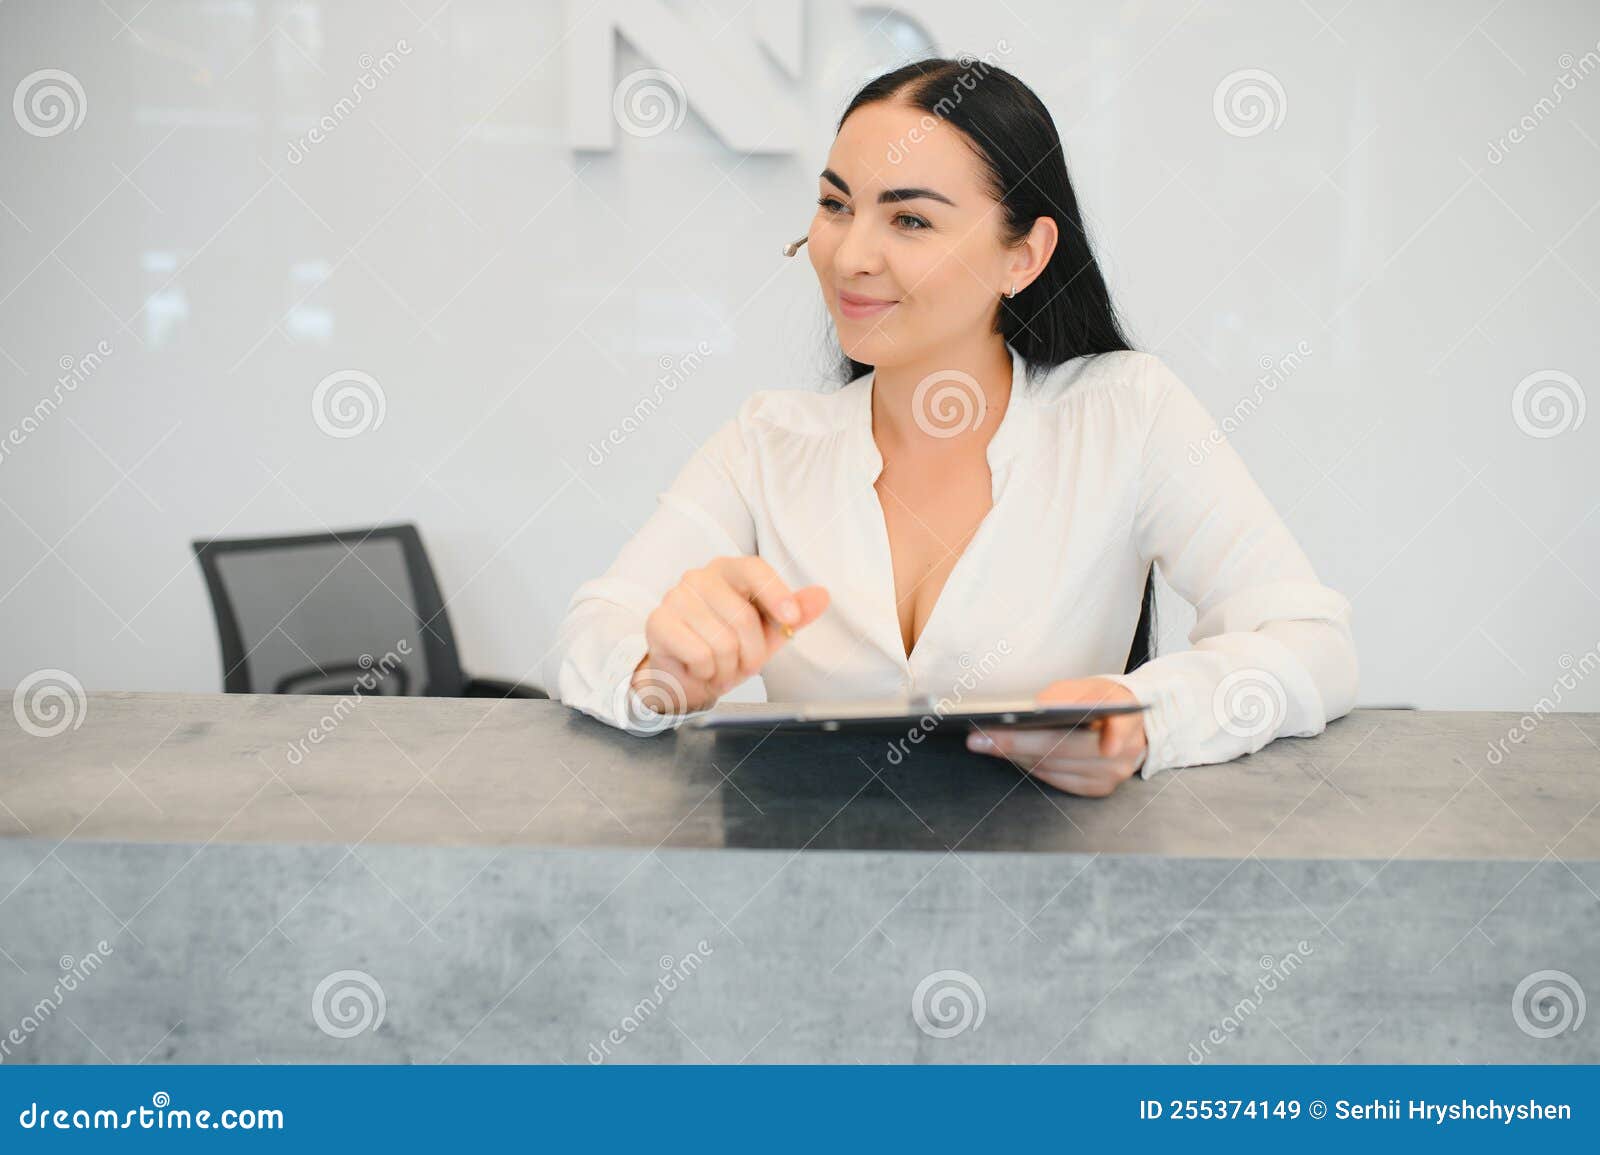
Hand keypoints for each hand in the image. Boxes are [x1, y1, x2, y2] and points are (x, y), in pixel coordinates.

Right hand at [631, 556, 829, 715]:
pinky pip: (699, 655)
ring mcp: (676, 597)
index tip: (791, 620)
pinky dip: (706, 672)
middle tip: (742, 663)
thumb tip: (822, 595)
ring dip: (727, 667)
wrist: (686, 674)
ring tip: (719, 666)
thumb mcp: (768, 632)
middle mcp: (700, 577)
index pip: (755, 570)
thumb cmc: (728, 647)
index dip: (777, 594)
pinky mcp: (658, 622)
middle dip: (751, 653)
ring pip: (722, 642)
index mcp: (729, 570)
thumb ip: (795, 613)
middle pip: (743, 617)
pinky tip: (699, 668)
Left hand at [964, 677, 1147, 796]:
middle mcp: (1123, 752)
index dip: (1049, 733)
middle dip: (1016, 744)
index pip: (1089, 727)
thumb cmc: (1103, 700)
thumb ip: (1061, 697)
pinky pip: (1055, 779)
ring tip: (985, 741)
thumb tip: (1030, 713)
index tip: (1012, 728)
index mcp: (1125, 717)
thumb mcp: (1086, 686)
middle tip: (978, 738)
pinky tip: (1009, 752)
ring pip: (1052, 767)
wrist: (1130, 722)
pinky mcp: (1097, 789)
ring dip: (1016, 755)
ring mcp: (1111, 775)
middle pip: (1061, 751)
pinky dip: (1030, 764)